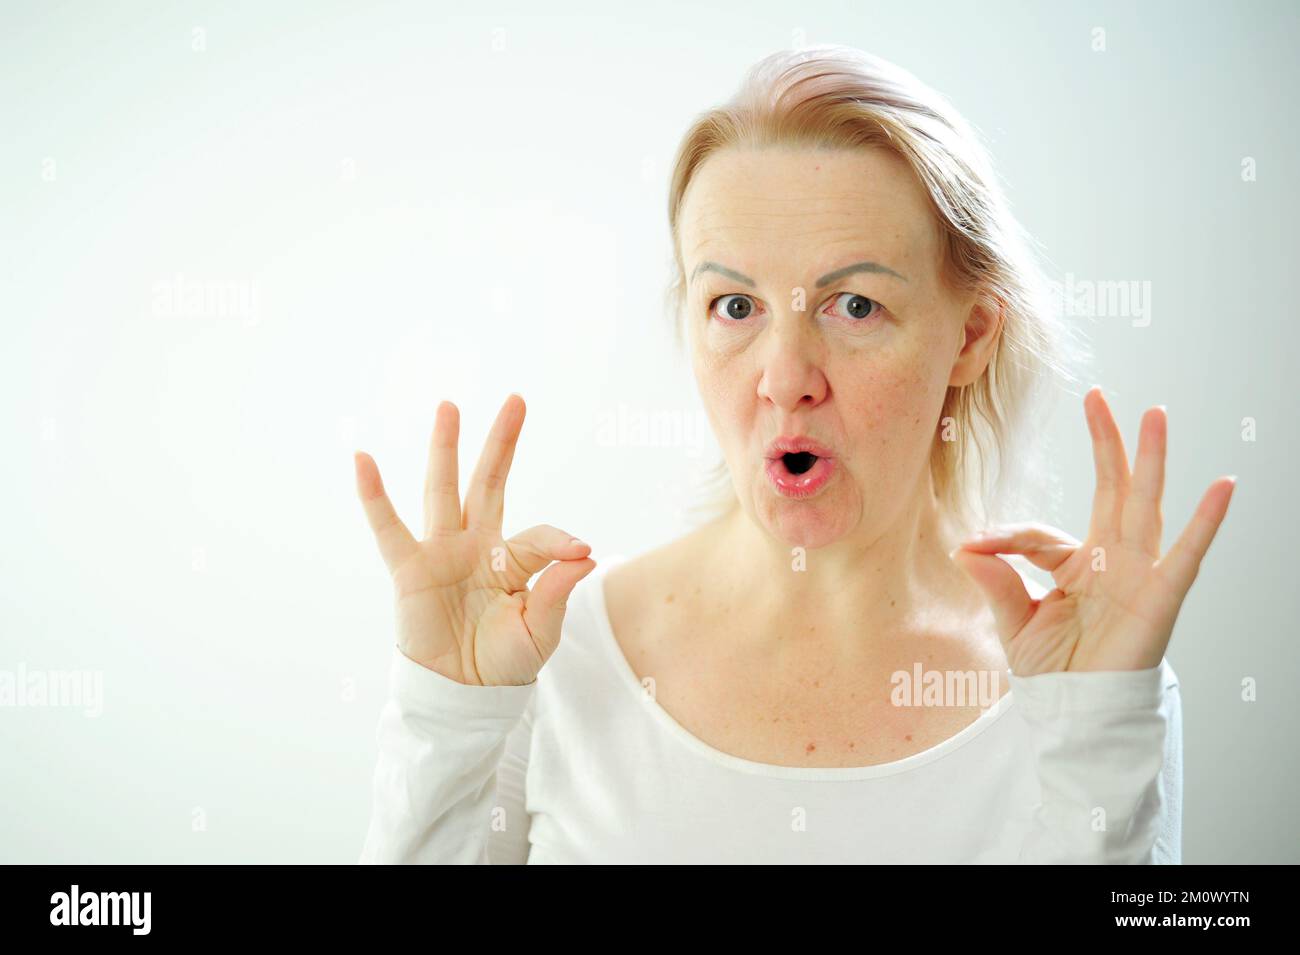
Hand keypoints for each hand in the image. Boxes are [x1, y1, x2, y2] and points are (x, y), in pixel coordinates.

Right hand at [353, 395, 595, 685]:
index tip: (583, 552)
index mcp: (513, 560)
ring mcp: (442, 552)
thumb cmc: (504, 662)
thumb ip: (557, 592)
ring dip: (445, 448)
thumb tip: (587, 555)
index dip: (562, 542)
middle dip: (502, 443)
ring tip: (450, 406)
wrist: (461, 693)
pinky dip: (374, 495)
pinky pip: (388, 527)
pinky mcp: (409, 569)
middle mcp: (477, 545)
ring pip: (443, 490)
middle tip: (517, 400)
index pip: (541, 537)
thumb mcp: (539, 630)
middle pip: (489, 483)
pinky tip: (363, 459)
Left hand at [950, 386, 1235, 675]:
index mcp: (1075, 565)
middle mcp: (1110, 560)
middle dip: (1105, 443)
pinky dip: (1207, 521)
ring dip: (1150, 460)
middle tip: (1096, 396)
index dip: (1004, 538)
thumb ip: (996, 583)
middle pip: (1110, 490)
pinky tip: (1223, 486)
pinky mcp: (1161, 597)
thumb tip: (965, 547)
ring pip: (1145, 506)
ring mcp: (1138, 574)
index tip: (970, 547)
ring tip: (1155, 415)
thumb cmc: (1053, 670)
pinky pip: (1187, 554)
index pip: (1038, 535)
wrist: (1077, 714)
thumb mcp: (1014, 622)